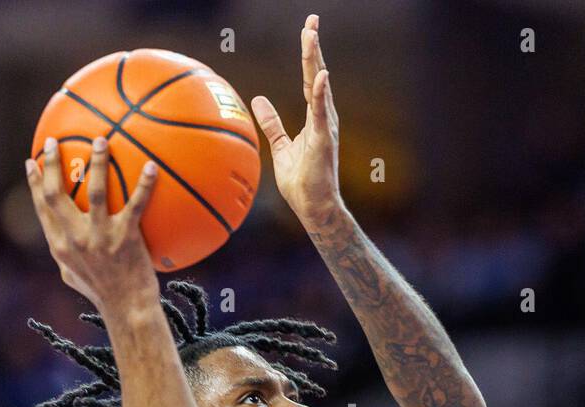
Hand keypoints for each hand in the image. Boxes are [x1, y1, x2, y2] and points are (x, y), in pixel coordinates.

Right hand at [25, 137, 159, 314]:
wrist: (127, 310)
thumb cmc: (103, 294)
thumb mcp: (75, 276)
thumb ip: (67, 254)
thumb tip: (63, 239)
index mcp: (60, 246)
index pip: (41, 207)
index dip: (34, 182)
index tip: (31, 161)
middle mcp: (75, 239)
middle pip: (56, 193)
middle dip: (52, 164)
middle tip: (55, 141)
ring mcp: (100, 238)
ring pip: (96, 191)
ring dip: (96, 162)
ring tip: (101, 140)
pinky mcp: (126, 239)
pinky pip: (136, 204)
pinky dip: (145, 184)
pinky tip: (151, 167)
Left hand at [250, 14, 341, 227]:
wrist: (314, 208)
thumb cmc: (302, 182)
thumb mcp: (281, 147)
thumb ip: (272, 123)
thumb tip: (259, 99)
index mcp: (314, 117)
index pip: (310, 79)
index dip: (308, 54)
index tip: (308, 29)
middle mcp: (324, 117)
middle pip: (317, 74)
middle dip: (314, 46)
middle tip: (311, 20)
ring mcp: (325, 127)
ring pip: (319, 86)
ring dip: (315, 60)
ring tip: (311, 34)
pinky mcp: (323, 141)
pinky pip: (320, 112)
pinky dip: (320, 92)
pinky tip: (320, 74)